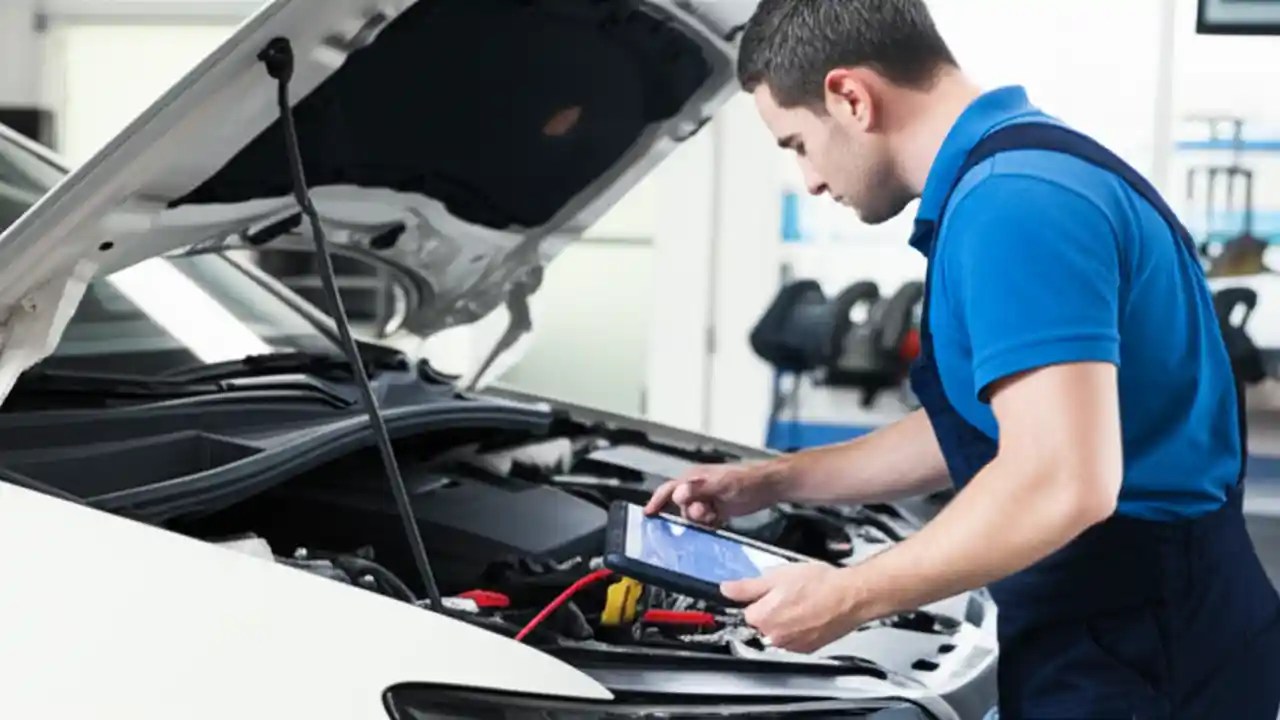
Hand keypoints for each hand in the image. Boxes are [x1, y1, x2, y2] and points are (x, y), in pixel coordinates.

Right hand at [644, 461, 777, 525]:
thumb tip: (678, 494)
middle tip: (705, 514)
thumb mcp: (722, 484)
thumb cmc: (747, 479)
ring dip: (701, 521)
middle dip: (690, 515)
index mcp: (694, 479)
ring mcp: (708, 499)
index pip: (668, 490)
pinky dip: (709, 524)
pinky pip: (705, 521)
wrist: (769, 486)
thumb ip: (699, 488)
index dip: (655, 501)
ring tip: (715, 516)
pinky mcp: (717, 509)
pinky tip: (718, 521)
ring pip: (692, 516)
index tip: (648, 513)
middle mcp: (698, 489)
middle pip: (681, 508)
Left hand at [721, 563, 873, 652]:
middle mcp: (774, 637)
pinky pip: (794, 639)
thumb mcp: (777, 576)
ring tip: (802, 603)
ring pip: (778, 631)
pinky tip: (810, 613)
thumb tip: (726, 589)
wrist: (851, 597)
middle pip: (761, 623)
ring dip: (785, 620)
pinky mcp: (808, 649)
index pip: (746, 611)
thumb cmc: (819, 584)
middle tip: (788, 594)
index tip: (767, 592)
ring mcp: (792, 646)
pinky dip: (799, 629)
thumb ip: (747, 586)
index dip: (757, 598)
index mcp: (762, 618)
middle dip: (770, 609)